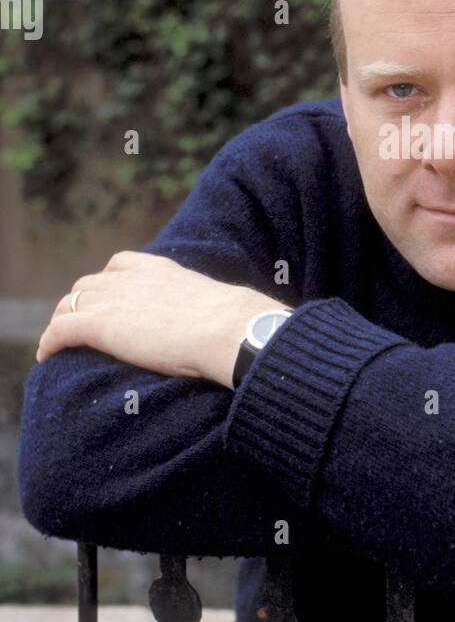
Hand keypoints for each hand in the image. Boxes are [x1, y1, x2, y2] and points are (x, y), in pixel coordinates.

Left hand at [35, 250, 283, 390]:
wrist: (229, 330)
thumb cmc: (236, 325)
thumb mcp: (219, 307)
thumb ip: (211, 309)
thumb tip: (241, 325)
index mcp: (160, 269)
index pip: (120, 265)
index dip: (108, 283)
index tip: (111, 299)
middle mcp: (131, 278)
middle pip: (90, 284)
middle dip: (82, 302)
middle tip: (82, 326)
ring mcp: (113, 299)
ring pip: (71, 303)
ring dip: (64, 321)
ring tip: (59, 343)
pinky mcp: (100, 324)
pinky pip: (61, 329)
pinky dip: (49, 341)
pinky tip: (46, 356)